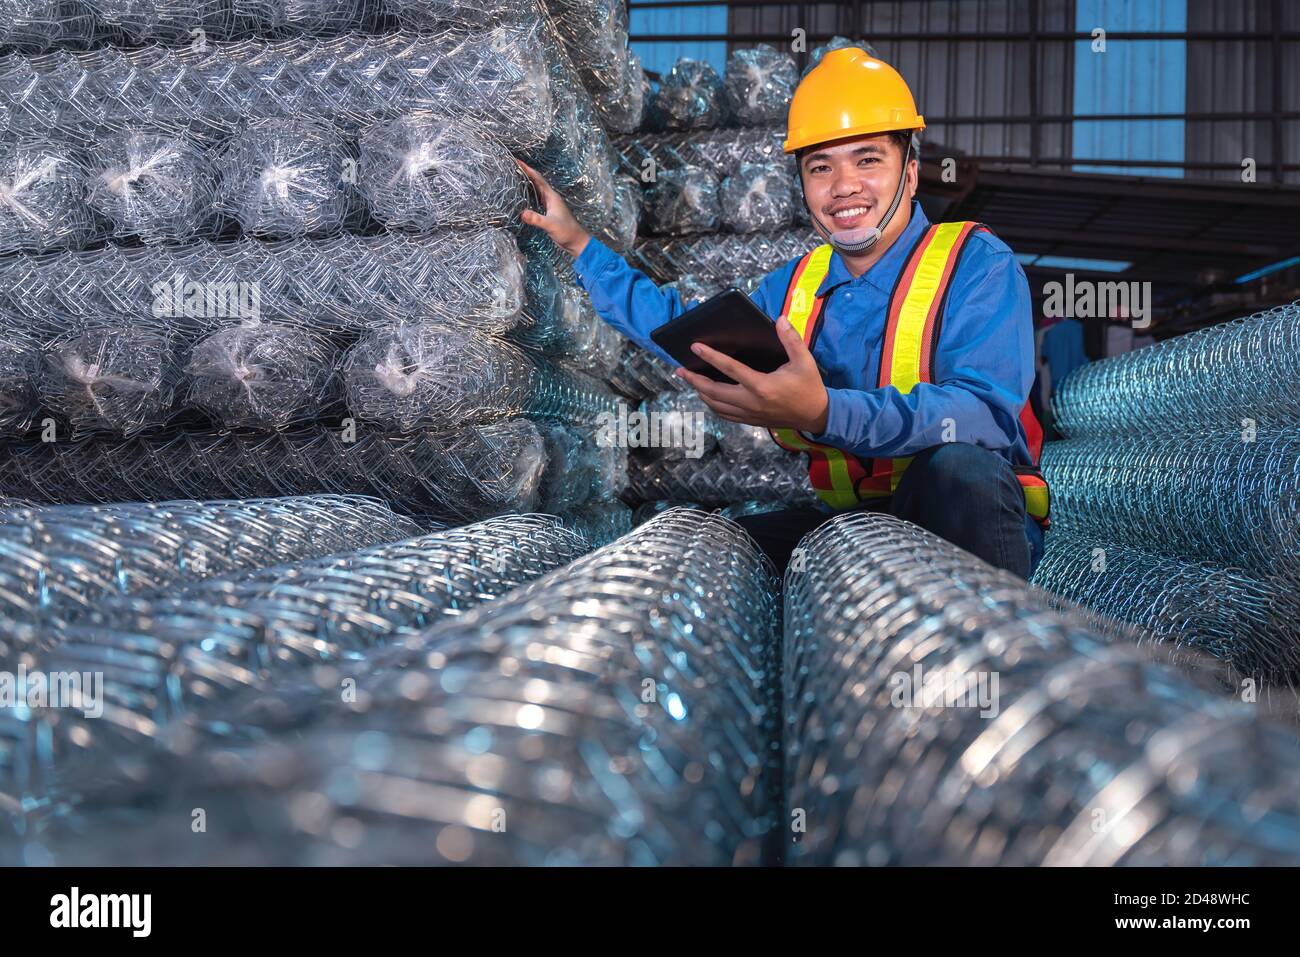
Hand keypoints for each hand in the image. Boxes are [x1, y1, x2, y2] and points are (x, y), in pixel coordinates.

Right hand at [516, 158, 590, 257]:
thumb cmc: (567, 232)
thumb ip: (537, 219)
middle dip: (525, 172)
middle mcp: (550, 198)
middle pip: (536, 181)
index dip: (527, 169)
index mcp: (551, 197)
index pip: (537, 179)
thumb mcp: (551, 225)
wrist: (576, 241)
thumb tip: (522, 213)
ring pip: (536, 189)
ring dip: (526, 182)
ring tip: (514, 176)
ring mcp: (549, 204)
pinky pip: (536, 198)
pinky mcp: (548, 211)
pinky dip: (529, 193)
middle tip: (512, 166)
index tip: (517, 161)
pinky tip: (522, 194)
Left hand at [675, 316, 829, 432]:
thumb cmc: (809, 386)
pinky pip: (725, 415)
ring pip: (716, 406)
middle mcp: (752, 402)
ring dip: (700, 393)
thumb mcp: (804, 361)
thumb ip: (791, 339)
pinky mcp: (750, 421)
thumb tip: (779, 319)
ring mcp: (750, 414)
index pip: (730, 369)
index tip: (695, 347)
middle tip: (680, 369)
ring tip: (690, 380)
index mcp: (763, 386)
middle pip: (714, 392)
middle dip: (694, 380)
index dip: (711, 357)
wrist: (816, 416)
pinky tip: (706, 396)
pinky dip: (712, 405)